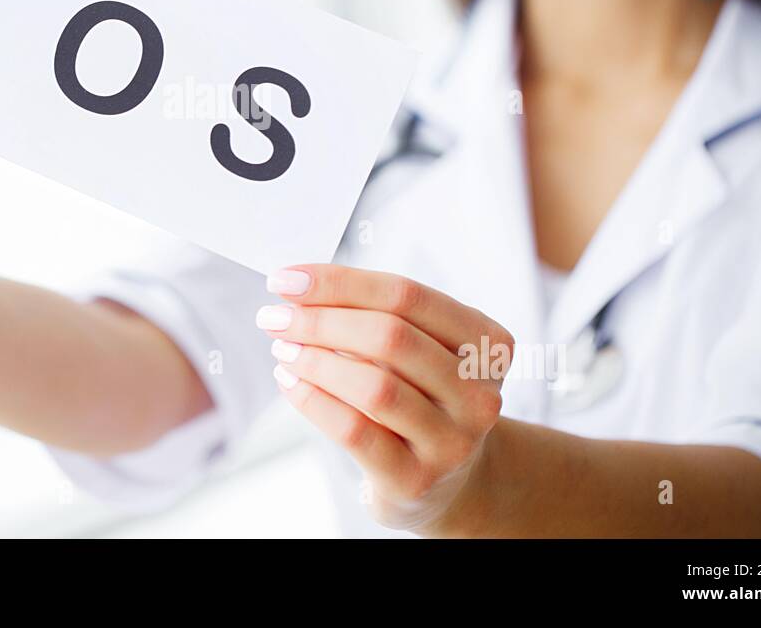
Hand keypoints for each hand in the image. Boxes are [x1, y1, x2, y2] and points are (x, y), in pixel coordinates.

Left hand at [256, 264, 513, 535]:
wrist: (448, 481)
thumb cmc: (421, 396)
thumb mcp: (418, 349)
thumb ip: (374, 314)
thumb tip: (298, 288)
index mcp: (486, 343)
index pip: (407, 295)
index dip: (341, 282)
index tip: (286, 279)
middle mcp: (479, 393)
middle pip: (391, 337)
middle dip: (321, 320)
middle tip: (274, 315)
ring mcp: (453, 442)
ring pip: (374, 387)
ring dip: (315, 359)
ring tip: (282, 347)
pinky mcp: (416, 479)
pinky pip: (354, 431)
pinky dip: (313, 400)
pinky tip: (289, 381)